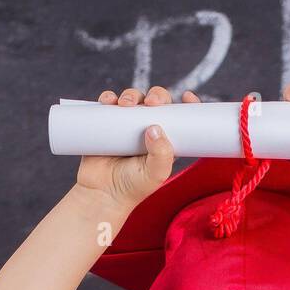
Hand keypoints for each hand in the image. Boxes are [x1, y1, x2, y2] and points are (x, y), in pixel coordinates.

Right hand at [75, 86, 200, 210]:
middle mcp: (147, 129)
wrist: (101, 193)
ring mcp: (126, 125)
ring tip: (125, 104)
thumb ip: (161, 154)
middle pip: (156, 102)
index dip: (187, 104)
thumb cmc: (132, 187)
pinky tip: (108, 100)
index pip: (180, 117)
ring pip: (133, 99)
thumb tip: (154, 127)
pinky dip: (109, 97)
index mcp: (166, 140)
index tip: (188, 97)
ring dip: (131, 95)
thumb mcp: (155, 174)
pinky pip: (109, 104)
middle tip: (151, 102)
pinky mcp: (107, 123)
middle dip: (156, 95)